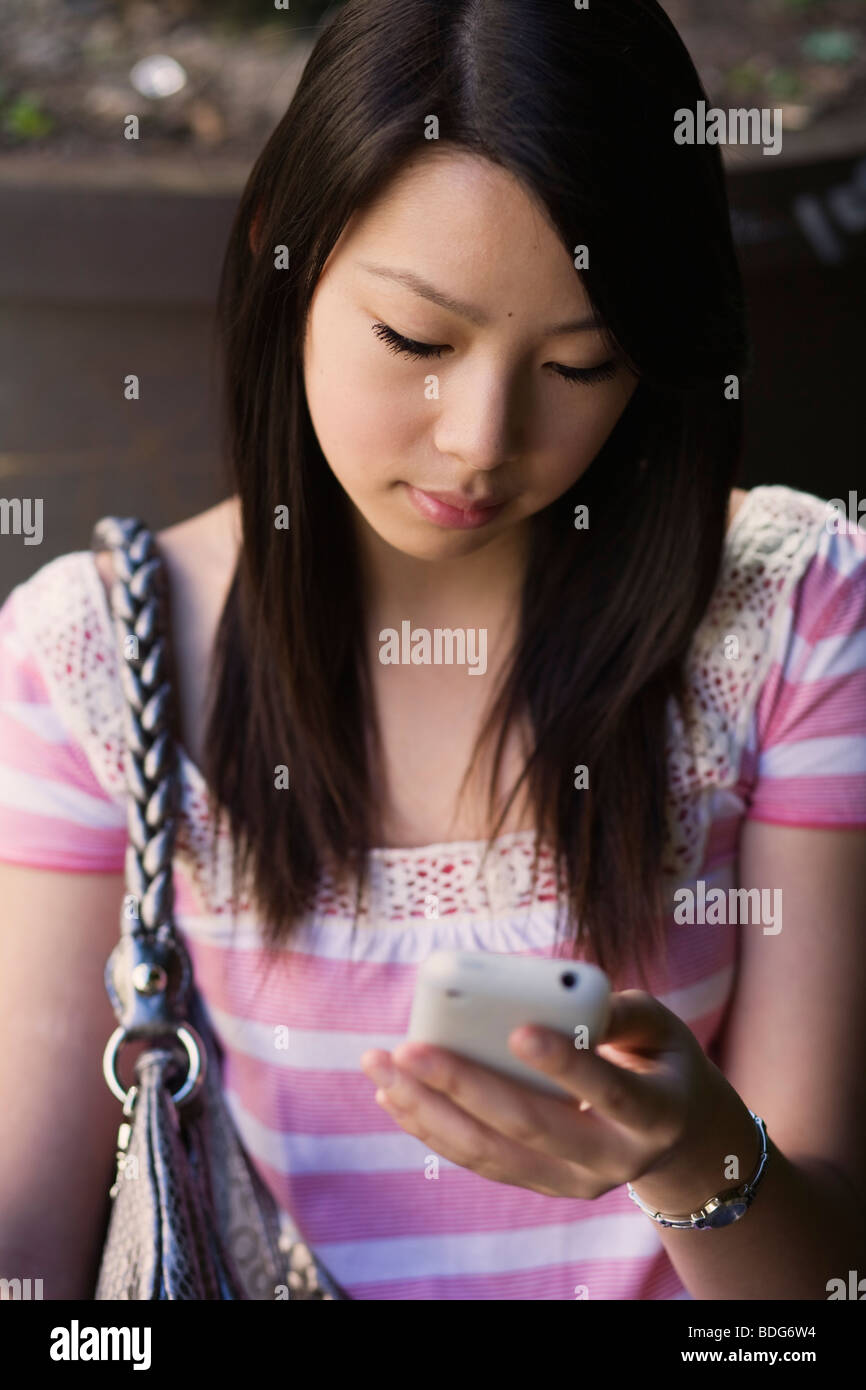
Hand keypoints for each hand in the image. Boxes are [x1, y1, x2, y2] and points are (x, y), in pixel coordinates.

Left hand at [360, 990, 755, 1204]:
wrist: (676, 1137)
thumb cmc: (659, 1061)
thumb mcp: (662, 1028)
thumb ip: (623, 1009)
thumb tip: (566, 994)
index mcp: (653, 1114)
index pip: (610, 1090)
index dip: (566, 1065)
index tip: (519, 1031)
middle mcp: (612, 1159)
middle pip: (531, 1127)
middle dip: (464, 1086)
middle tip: (408, 1049)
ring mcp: (572, 1180)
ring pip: (492, 1152)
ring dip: (428, 1111)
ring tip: (381, 1069)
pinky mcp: (540, 1183)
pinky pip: (479, 1161)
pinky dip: (431, 1129)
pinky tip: (394, 1096)